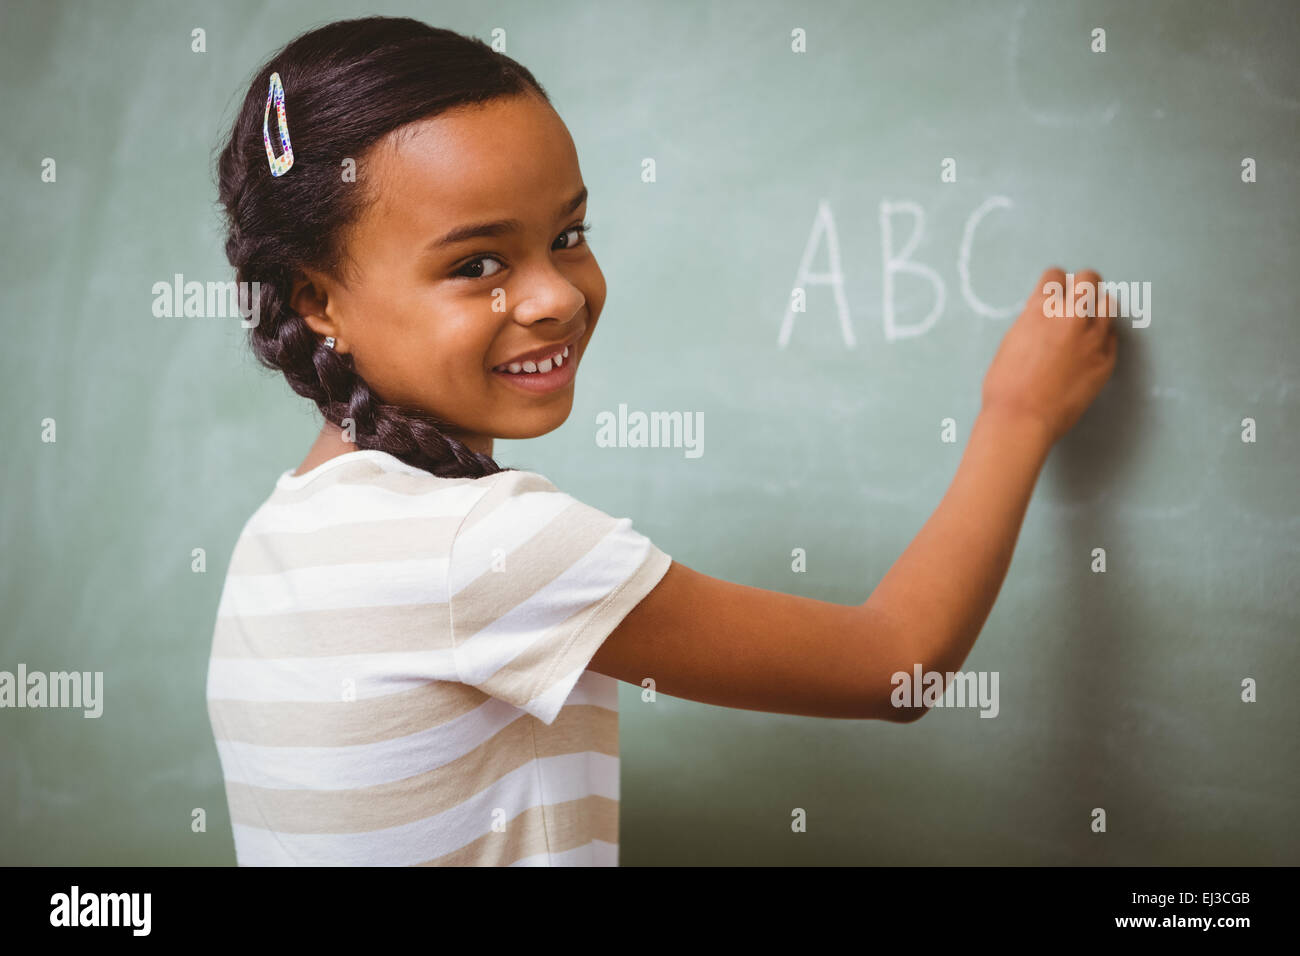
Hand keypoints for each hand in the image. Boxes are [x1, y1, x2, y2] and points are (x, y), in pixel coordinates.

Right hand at [981, 267, 1118, 445]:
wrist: (1022, 419)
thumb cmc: (1005, 386)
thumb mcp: (1011, 342)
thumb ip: (1033, 322)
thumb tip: (1045, 316)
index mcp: (1041, 309)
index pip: (1055, 276)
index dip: (1053, 284)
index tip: (1053, 293)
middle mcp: (1071, 316)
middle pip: (1089, 279)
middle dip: (1081, 286)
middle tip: (1075, 300)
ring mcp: (1093, 338)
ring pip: (1108, 303)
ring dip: (1096, 310)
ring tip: (1085, 325)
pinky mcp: (1106, 360)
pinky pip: (1112, 337)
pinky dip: (1102, 338)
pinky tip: (1089, 350)